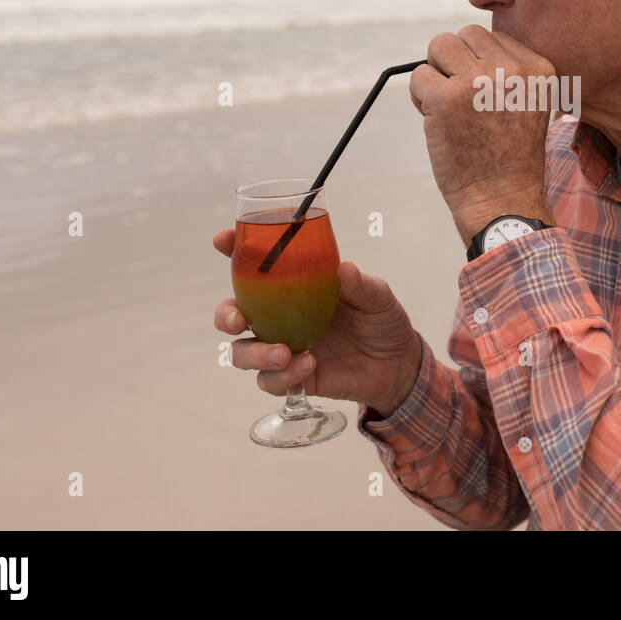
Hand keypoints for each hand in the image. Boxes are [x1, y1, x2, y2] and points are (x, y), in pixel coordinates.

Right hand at [213, 229, 422, 416]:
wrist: (398, 364)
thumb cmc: (381, 320)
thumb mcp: (378, 297)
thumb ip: (361, 285)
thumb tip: (345, 268)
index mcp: (294, 288)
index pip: (254, 266)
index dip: (232, 250)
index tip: (222, 239)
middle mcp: (280, 317)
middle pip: (232, 314)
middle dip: (225, 316)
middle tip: (238, 321)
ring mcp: (284, 347)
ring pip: (242, 353)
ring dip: (256, 354)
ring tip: (285, 353)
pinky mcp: (294, 377)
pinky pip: (270, 381)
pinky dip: (284, 375)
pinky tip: (309, 364)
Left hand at [410, 25, 554, 244]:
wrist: (502, 201)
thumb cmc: (510, 159)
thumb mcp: (530, 105)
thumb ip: (507, 73)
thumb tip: (463, 45)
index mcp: (538, 69)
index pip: (494, 38)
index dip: (479, 65)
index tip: (484, 99)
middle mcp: (511, 70)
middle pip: (466, 34)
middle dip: (455, 62)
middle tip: (459, 99)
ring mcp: (477, 82)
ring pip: (439, 45)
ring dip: (436, 73)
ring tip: (446, 106)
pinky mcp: (446, 99)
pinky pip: (418, 75)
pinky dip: (419, 96)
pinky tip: (435, 120)